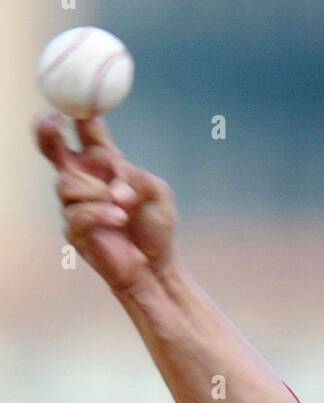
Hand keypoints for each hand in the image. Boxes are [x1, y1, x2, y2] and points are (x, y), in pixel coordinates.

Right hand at [34, 113, 177, 293]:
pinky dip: (100, 214)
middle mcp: (83, 179)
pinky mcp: (75, 231)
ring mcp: (75, 205)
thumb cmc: (156, 227)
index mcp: (102, 163)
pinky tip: (119, 218)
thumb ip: (138, 178)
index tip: (78, 97)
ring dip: (96, 193)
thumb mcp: (158, 192)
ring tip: (123, 208)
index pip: (85, 130)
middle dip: (47, 131)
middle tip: (53, 121)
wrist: (157, 268)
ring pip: (67, 185)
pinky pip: (78, 214)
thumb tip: (114, 187)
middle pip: (52, 147)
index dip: (78, 111)